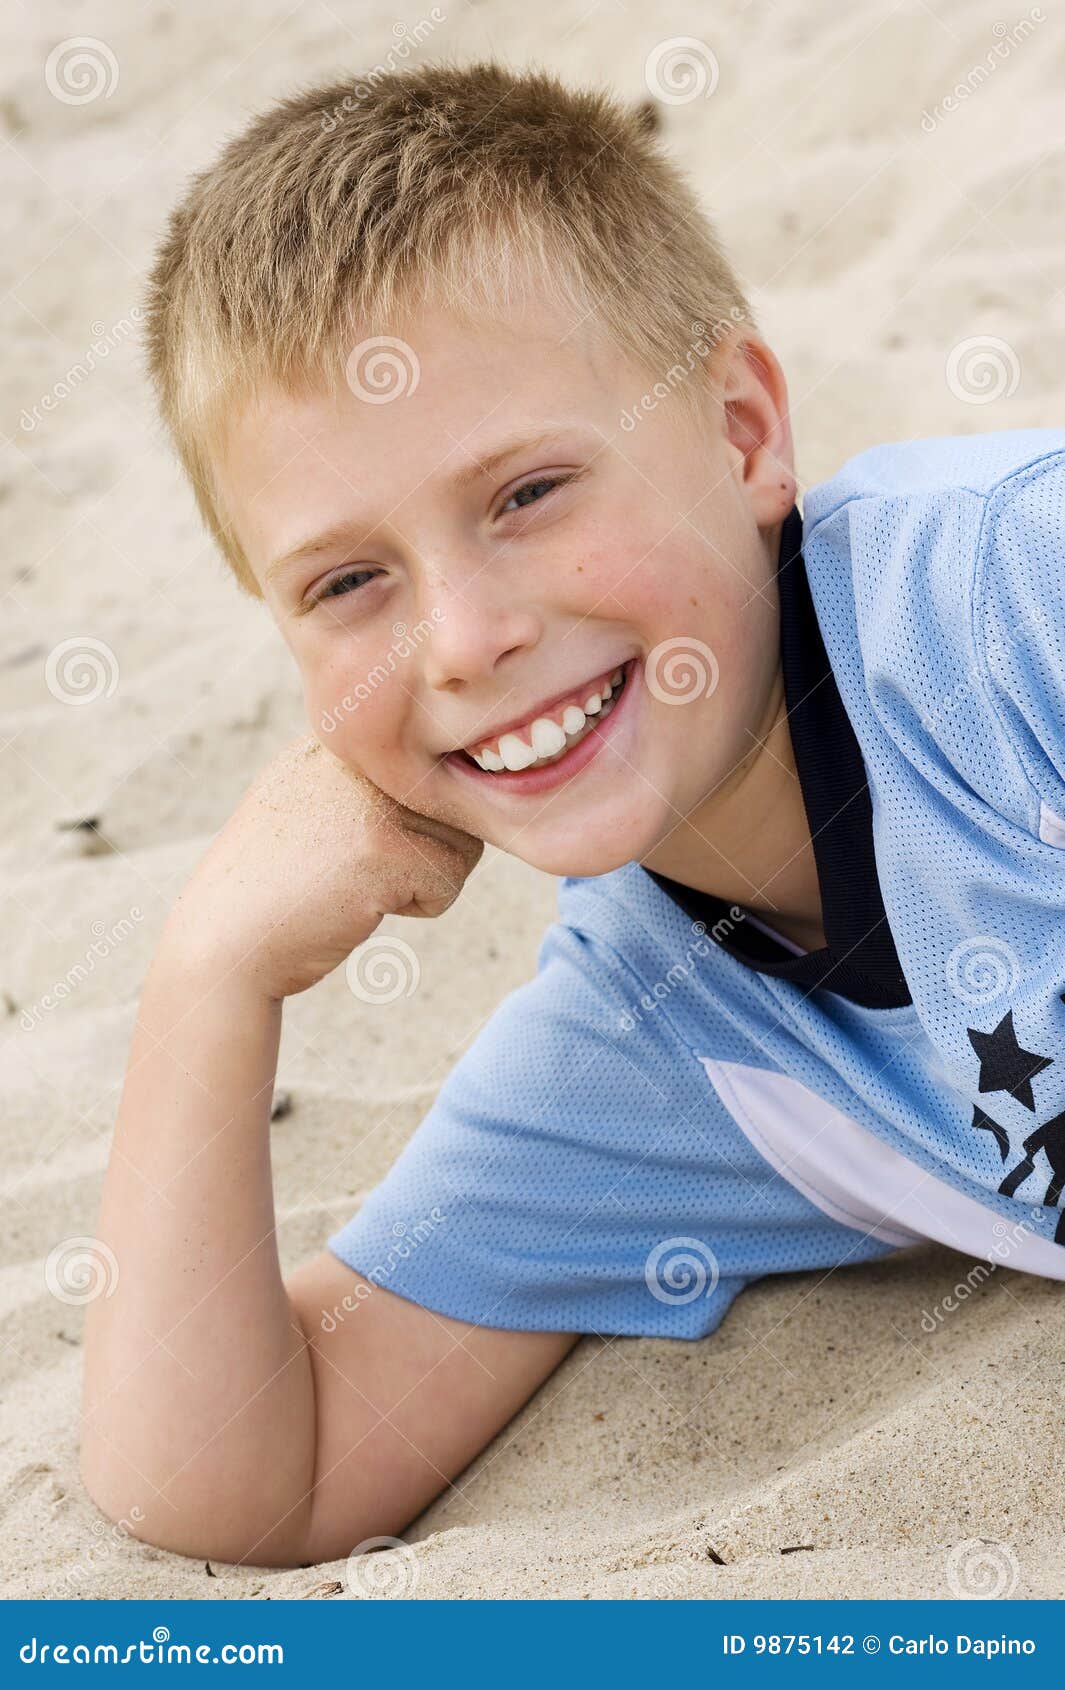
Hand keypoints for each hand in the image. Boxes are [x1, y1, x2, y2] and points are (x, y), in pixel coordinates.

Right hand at [163, 734, 482, 998]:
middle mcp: (357, 756)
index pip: (428, 770)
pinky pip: (450, 881)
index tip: (362, 845)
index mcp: (339, 740)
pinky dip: (420, 907)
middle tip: (358, 870)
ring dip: (422, 879)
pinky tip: (361, 904)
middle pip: (452, 805)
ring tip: (358, 884)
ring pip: (461, 842)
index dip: (413, 821)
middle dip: (423, 850)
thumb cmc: (274, 883)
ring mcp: (370, 798)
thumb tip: (450, 776)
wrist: (223, 939)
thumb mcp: (306, 801)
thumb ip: (363, 781)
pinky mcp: (383, 847)